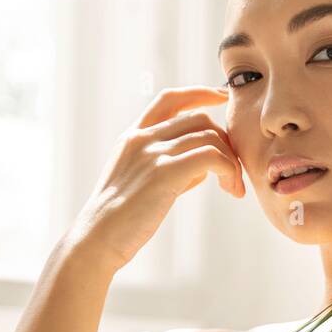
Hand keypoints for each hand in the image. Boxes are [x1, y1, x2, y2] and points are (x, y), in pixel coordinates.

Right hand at [69, 85, 244, 271]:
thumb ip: (170, 167)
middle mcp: (142, 138)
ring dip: (230, 161)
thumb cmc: (121, 220)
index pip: (170, 99)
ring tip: (234, 187)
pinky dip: (228, 169)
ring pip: (209, 137)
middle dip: (224, 140)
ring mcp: (153, 152)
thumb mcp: (141, 183)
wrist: (97, 238)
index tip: (222, 97)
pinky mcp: (165, 172)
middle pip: (199, 118)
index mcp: (133, 136)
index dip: (199, 93)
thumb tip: (204, 166)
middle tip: (234, 170)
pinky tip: (230, 188)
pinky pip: (211, 157)